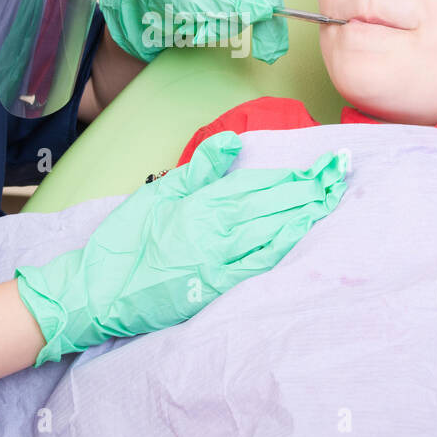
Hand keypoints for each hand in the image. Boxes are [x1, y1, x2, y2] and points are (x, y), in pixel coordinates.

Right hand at [15, 130, 347, 365]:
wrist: (96, 293)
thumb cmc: (120, 244)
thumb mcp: (154, 195)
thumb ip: (198, 170)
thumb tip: (232, 144)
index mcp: (201, 206)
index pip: (259, 185)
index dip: (295, 175)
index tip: (324, 165)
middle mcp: (216, 234)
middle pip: (274, 207)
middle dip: (310, 191)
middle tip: (340, 176)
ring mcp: (219, 265)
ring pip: (274, 235)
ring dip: (304, 216)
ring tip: (329, 200)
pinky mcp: (215, 290)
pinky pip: (258, 266)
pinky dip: (283, 249)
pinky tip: (301, 238)